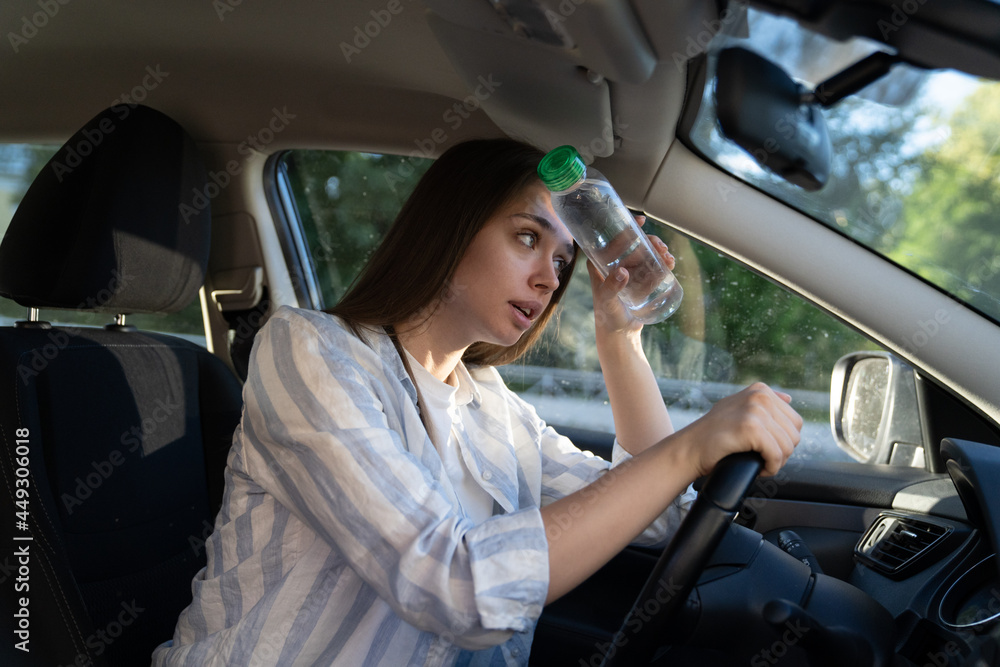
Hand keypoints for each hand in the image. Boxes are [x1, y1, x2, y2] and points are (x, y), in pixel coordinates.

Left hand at [588, 216, 674, 334]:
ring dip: (657, 251)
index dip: (626, 226)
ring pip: (645, 254)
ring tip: (667, 256)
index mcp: (599, 263)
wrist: (620, 333)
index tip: (641, 220)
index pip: (612, 238)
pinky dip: (661, 262)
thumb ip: (610, 287)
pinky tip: (669, 263)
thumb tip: (623, 272)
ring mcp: (629, 272)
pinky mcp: (640, 281)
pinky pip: (652, 267)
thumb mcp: (606, 301)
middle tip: (660, 246)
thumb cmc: (607, 316)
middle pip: (633, 244)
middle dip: (649, 240)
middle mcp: (614, 264)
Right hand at [670, 383, 801, 477]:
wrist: (689, 449)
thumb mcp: (738, 407)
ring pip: (788, 447)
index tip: (764, 449)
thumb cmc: (712, 434)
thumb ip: (762, 401)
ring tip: (760, 464)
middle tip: (762, 459)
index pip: (795, 421)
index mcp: (760, 390)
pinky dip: (771, 468)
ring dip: (776, 462)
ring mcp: (755, 410)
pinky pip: (776, 455)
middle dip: (782, 453)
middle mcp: (760, 396)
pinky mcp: (750, 428)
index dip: (783, 441)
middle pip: (794, 435)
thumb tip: (789, 398)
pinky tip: (759, 469)